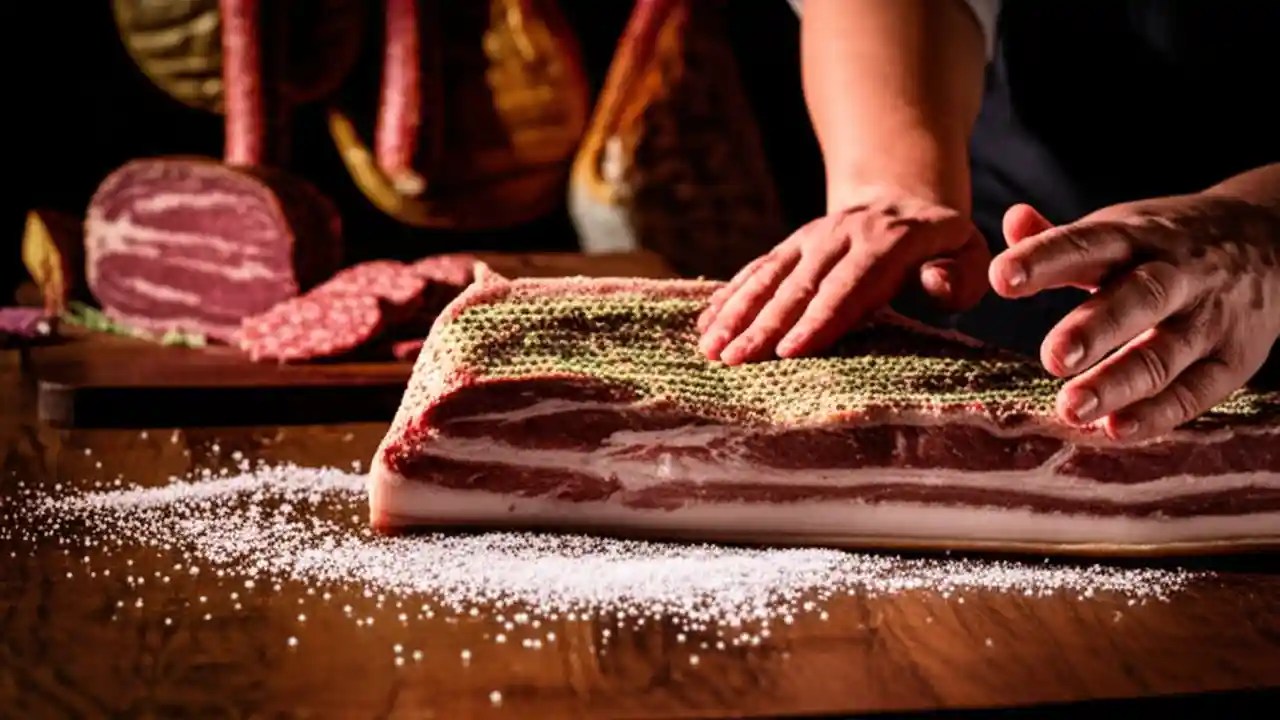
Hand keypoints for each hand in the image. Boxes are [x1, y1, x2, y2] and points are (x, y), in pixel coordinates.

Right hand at [696, 191, 989, 363]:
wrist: (899, 194)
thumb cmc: (940, 244)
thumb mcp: (968, 250)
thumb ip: (961, 273)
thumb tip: (934, 285)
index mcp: (886, 242)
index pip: (849, 286)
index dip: (818, 320)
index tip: (790, 352)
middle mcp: (839, 237)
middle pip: (798, 287)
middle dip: (764, 327)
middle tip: (735, 361)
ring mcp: (808, 240)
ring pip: (767, 278)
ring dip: (736, 314)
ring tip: (710, 349)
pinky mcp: (789, 247)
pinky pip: (755, 271)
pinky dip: (728, 297)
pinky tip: (705, 324)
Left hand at [989, 194, 1279, 441]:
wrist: (1271, 239)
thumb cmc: (1167, 243)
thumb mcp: (1122, 228)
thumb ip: (1062, 237)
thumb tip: (1013, 221)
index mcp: (1138, 236)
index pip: (1090, 244)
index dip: (1045, 258)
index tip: (1000, 278)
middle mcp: (1178, 274)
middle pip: (1140, 298)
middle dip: (1095, 329)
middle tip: (1052, 358)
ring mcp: (1210, 318)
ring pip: (1167, 352)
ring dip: (1119, 383)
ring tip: (1071, 408)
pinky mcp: (1234, 359)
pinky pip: (1196, 390)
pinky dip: (1157, 413)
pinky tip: (1116, 429)